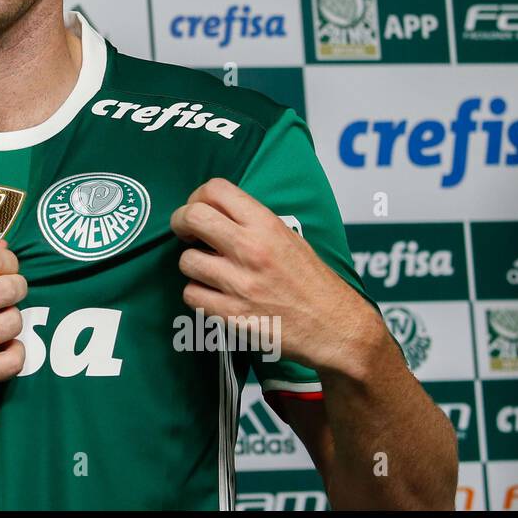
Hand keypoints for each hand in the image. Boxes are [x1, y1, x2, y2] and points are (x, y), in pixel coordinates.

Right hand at [0, 241, 27, 425]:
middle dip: (16, 289)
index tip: (6, 270)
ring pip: (14, 322)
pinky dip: (14, 353)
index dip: (8, 263)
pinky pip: (14, 359)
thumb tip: (3, 247)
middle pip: (9, 288)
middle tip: (8, 296)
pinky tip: (1, 349)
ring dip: (11, 322)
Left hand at [169, 178, 379, 375]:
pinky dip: (198, 294)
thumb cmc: (314, 283)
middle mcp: (251, 249)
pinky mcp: (232, 314)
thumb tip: (216, 212)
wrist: (336, 328)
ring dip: (193, 265)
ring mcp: (239, 283)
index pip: (215, 189)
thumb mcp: (289, 238)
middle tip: (187, 232)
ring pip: (186, 260)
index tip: (197, 208)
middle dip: (181, 223)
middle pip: (192, 217)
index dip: (197, 197)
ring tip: (210, 270)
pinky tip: (213, 294)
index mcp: (266, 225)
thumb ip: (252, 222)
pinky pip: (191, 295)